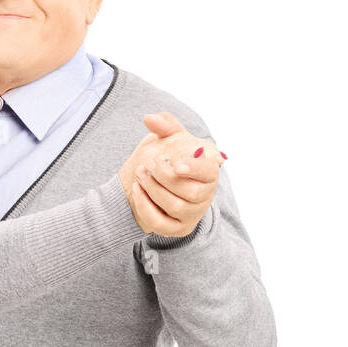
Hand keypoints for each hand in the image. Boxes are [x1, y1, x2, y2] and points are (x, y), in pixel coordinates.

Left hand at [119, 111, 224, 235]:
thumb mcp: (171, 140)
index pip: (210, 172)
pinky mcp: (176, 229)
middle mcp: (205, 196)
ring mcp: (192, 214)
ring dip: (153, 189)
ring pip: (175, 206)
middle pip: (190, 192)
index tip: (178, 164)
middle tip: (148, 165)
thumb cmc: (170, 160)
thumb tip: (149, 117)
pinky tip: (137, 190)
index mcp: (209, 173)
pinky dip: (145, 206)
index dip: (196, 169)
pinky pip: (160, 223)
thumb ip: (165, 125)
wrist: (156, 186)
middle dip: (165, 177)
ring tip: (140, 175)